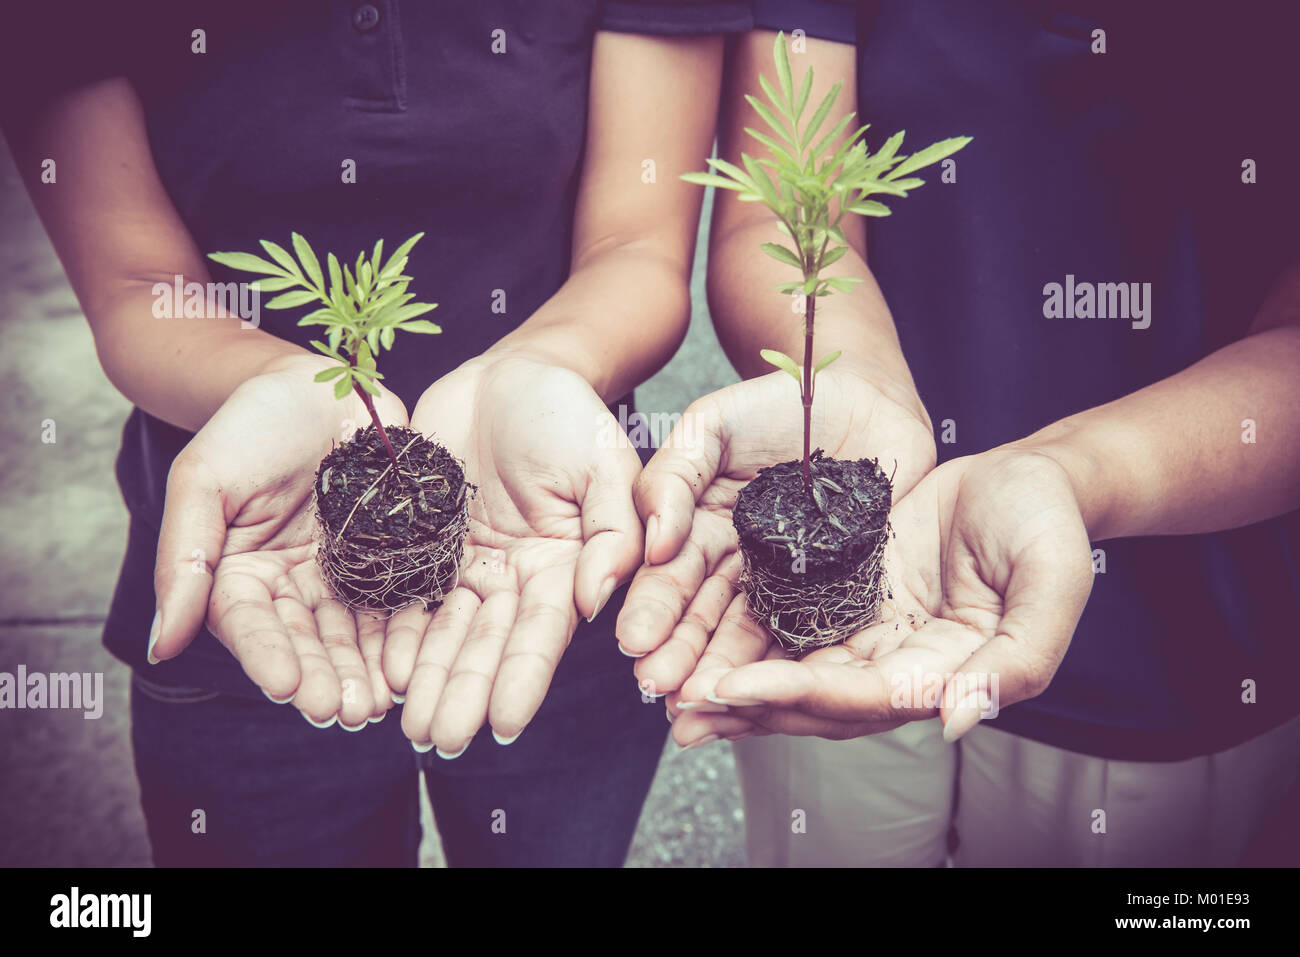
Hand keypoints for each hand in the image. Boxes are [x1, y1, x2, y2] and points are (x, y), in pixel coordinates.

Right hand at [150, 353, 408, 728]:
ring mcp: (346, 575)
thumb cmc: (249, 425)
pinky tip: (421, 658)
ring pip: (357, 632)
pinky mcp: (393, 559)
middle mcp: (294, 587)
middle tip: (346, 712)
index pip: (252, 626)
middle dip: (327, 677)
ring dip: (368, 669)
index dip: (269, 657)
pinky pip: (402, 598)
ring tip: (382, 701)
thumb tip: (162, 647)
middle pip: (309, 641)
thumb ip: (184, 562)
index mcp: (239, 576)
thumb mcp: (204, 480)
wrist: (316, 387)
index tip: (287, 688)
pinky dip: (409, 631)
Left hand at [383, 354, 642, 754]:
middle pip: (488, 644)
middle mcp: (516, 575)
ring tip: (409, 726)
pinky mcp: (429, 544)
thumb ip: (613, 529)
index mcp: (565, 562)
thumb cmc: (567, 411)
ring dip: (430, 679)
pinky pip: (409, 594)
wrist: (509, 373)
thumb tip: (597, 601)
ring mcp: (470, 563)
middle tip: (439, 740)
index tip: (502, 725)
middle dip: (466, 693)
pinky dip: (398, 633)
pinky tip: (383, 670)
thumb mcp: (604, 461)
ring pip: (447, 631)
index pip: (542, 631)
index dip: (522, 678)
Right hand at [617, 367, 935, 697]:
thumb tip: (653, 544)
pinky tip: (769, 694)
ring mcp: (791, 585)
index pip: (669, 579)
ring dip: (724, 673)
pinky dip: (791, 666)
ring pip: (753, 636)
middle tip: (659, 689)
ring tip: (701, 705)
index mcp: (701, 531)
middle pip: (705, 619)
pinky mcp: (842, 594)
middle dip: (679, 656)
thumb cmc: (780, 403)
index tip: (633, 644)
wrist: (862, 394)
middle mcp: (740, 567)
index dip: (651, 611)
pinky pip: (816, 633)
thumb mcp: (712, 425)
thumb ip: (672, 475)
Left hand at [666, 448, 1094, 744]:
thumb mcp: (1051, 581)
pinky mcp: (849, 596)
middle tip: (677, 711)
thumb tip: (955, 720)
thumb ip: (1016, 659)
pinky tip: (700, 640)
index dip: (799, 694)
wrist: (1029, 479)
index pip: (862, 697)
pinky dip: (747, 638)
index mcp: (944, 671)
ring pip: (793, 670)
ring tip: (669, 692)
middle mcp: (899, 664)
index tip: (735, 688)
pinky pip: (791, 625)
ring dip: (735, 686)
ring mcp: (871, 632)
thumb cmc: (1047, 523)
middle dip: (747, 707)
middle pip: (814, 699)